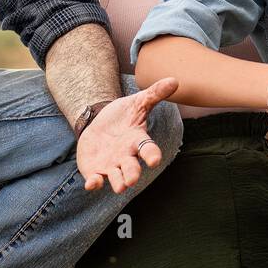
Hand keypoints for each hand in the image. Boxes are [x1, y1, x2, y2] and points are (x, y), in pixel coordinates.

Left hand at [76, 77, 177, 192]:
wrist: (100, 123)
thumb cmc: (123, 116)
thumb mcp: (137, 102)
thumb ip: (155, 94)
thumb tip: (174, 81)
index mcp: (138, 141)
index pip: (148, 150)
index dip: (151, 155)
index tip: (155, 160)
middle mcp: (126, 157)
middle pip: (132, 169)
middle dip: (133, 174)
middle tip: (132, 179)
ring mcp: (111, 166)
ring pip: (117, 179)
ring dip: (118, 183)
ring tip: (120, 186)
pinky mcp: (95, 171)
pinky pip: (96, 181)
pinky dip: (94, 183)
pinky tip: (92, 183)